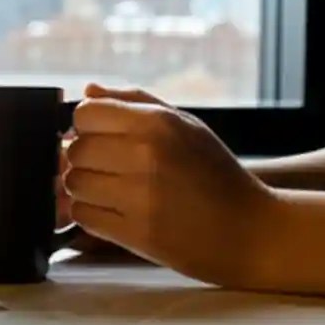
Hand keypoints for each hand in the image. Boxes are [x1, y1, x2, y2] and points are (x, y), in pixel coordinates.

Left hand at [63, 85, 276, 287]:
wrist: (251, 231)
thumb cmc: (217, 175)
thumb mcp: (187, 126)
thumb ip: (135, 102)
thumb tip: (88, 91)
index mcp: (158, 123)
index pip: (85, 114)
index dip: (88, 126)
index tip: (102, 137)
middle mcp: (146, 155)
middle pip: (75, 150)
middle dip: (86, 159)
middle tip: (110, 168)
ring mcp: (139, 196)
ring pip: (74, 183)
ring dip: (86, 188)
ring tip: (114, 191)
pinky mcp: (134, 232)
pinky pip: (82, 215)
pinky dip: (91, 214)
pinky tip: (115, 211)